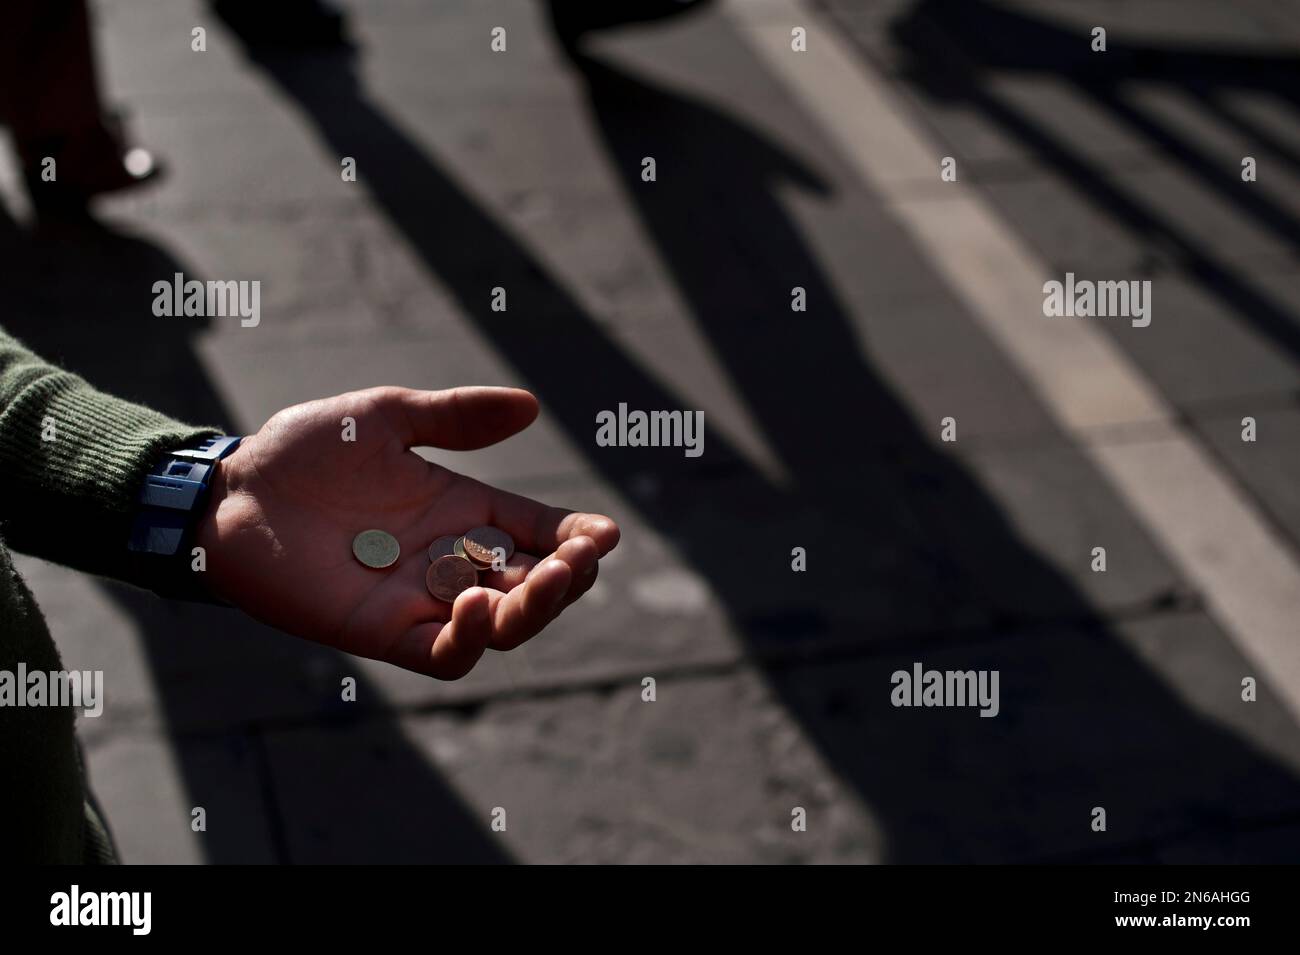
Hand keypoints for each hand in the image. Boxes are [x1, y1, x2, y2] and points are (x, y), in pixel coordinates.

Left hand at [194, 386, 618, 678]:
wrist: (231, 490)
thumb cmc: (305, 451)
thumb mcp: (388, 417)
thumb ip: (456, 417)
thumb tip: (531, 407)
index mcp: (463, 512)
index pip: (538, 533)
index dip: (578, 538)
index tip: (606, 533)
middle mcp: (451, 561)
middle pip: (533, 587)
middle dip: (568, 578)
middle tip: (581, 559)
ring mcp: (419, 600)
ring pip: (500, 626)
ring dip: (535, 609)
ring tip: (548, 580)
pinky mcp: (380, 631)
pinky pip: (439, 654)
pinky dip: (469, 641)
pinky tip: (478, 605)